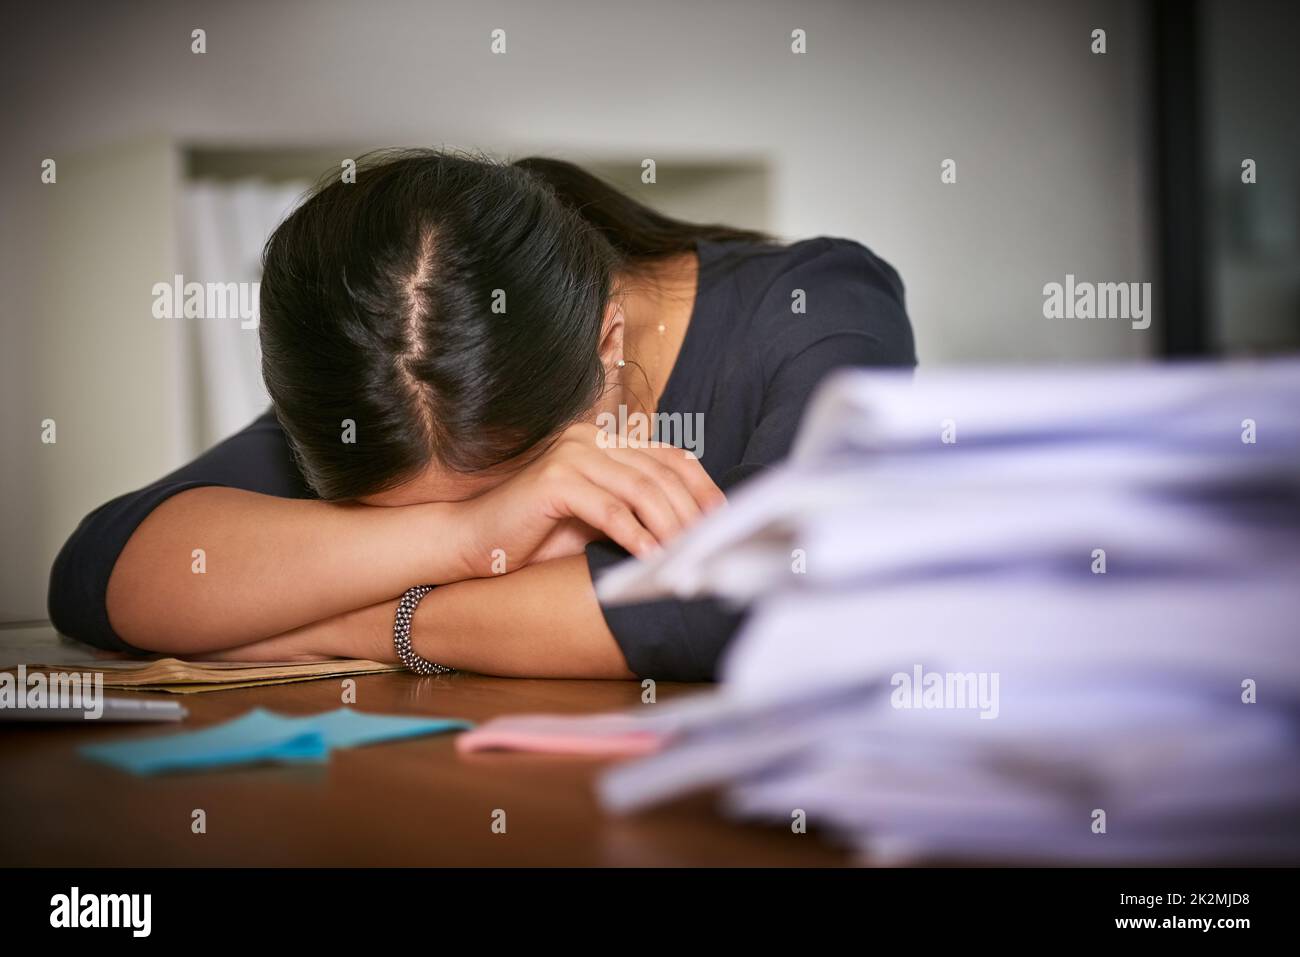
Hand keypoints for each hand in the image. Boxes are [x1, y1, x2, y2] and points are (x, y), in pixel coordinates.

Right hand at [453, 422, 725, 575]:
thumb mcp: (599, 520)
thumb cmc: (537, 537)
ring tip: (688, 555)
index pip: (671, 456)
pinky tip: (651, 556)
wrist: (473, 542)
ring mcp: (571, 455)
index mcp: (606, 441)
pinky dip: (635, 535)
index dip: (704, 487)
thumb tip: (695, 530)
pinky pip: (608, 509)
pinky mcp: (553, 480)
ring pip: (641, 490)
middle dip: (693, 512)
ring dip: (670, 526)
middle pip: (662, 473)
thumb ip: (639, 512)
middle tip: (713, 545)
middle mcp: (591, 439)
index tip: (727, 520)